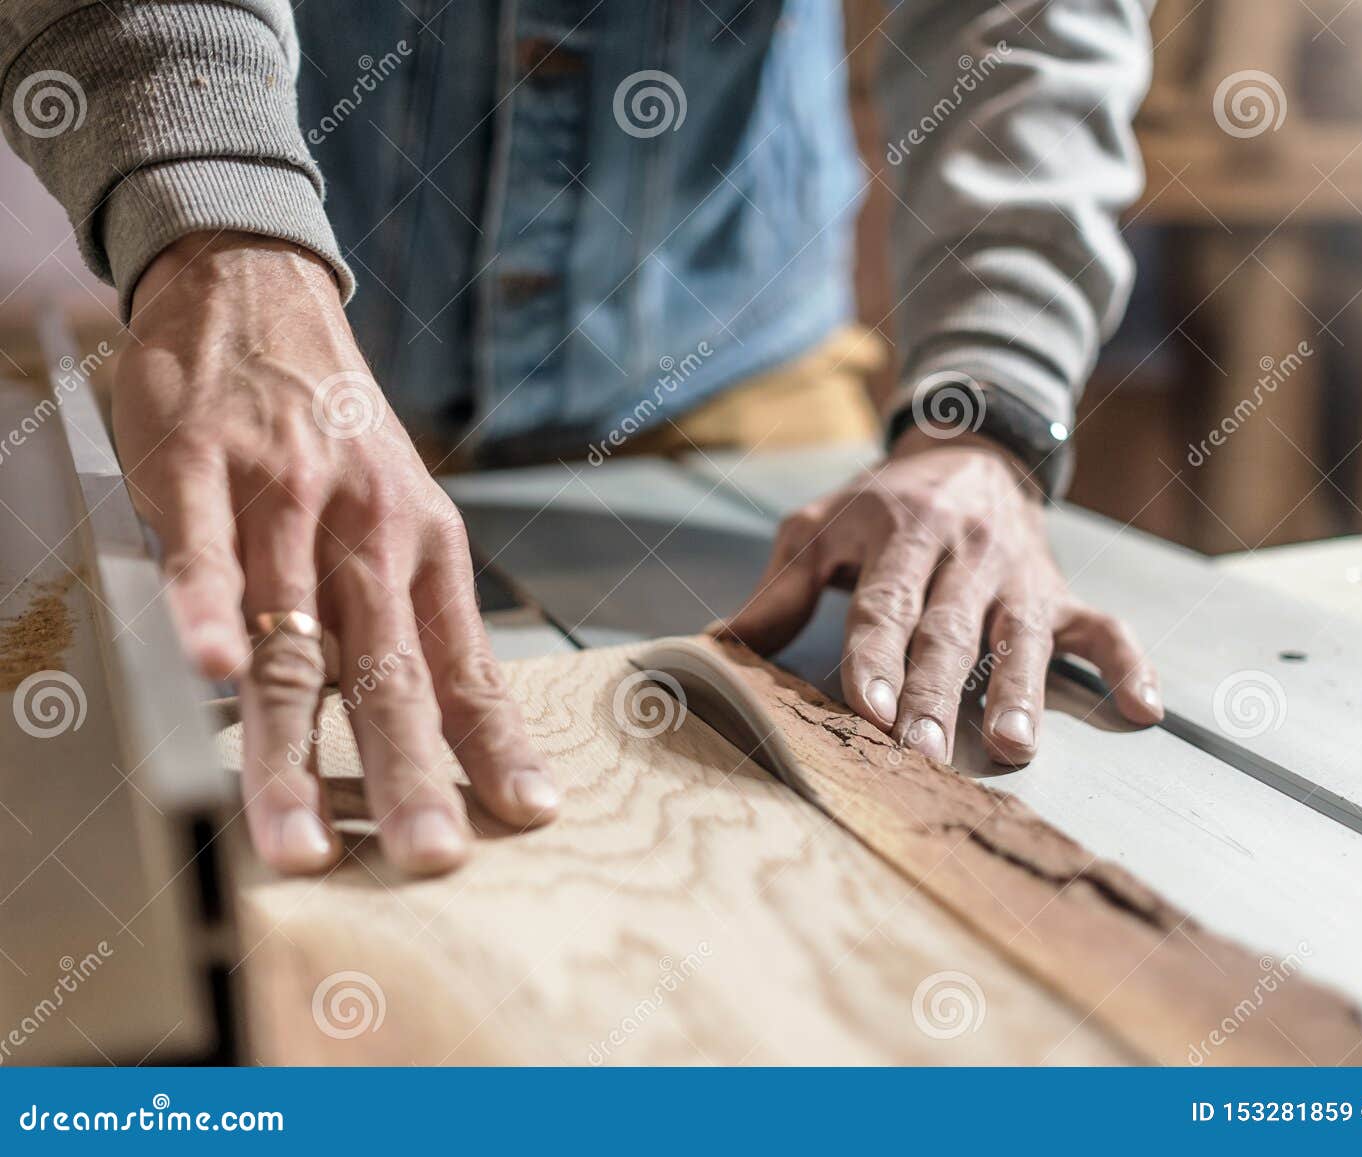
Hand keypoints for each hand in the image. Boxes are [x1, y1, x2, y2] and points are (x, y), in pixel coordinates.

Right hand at [118, 231, 558, 875]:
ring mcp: (287, 503)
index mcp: (424, 548)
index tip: (527, 815)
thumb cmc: (331, 424)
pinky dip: (212, 612)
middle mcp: (368, 534)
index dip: (496, 743)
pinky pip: (207, 553)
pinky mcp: (206, 469)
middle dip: (410, 777)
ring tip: (298, 840)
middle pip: (390, 676)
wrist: (260, 292)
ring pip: (295, 645)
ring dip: (293, 751)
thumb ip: (407, 606)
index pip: (467, 665)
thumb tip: (435, 714)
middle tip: (431, 859)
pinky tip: (217, 674)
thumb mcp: (401, 506)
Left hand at [716, 428, 1162, 763]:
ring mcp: (1019, 575)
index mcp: (900, 532)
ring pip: (1021, 636)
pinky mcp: (1061, 591)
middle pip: (948, 631)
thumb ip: (781, 590)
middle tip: (922, 754)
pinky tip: (1142, 710)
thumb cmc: (882, 505)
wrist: (971, 448)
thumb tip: (716, 647)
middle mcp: (965, 553)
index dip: (874, 657)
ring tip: (1014, 746)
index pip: (886, 602)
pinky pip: (1103, 627)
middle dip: (935, 694)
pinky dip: (1126, 664)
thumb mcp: (822, 527)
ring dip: (1019, 691)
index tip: (865, 709)